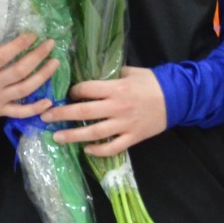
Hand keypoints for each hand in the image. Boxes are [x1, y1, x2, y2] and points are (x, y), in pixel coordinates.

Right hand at [0, 34, 56, 121]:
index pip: (3, 56)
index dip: (19, 45)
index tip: (32, 35)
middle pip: (20, 71)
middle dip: (38, 56)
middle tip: (50, 44)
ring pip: (25, 89)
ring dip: (43, 76)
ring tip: (55, 63)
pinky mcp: (1, 110)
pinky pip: (20, 112)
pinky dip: (35, 109)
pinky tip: (49, 100)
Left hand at [43, 65, 168, 157]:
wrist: (178, 98)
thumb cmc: (152, 82)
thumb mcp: (130, 72)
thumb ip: (110, 76)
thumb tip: (90, 76)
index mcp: (116, 88)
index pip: (86, 89)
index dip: (72, 92)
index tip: (64, 94)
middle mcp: (117, 106)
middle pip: (83, 111)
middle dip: (61, 114)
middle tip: (45, 117)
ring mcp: (125, 124)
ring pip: (94, 133)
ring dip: (73, 136)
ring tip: (57, 138)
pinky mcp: (133, 137)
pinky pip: (112, 147)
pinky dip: (98, 150)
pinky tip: (87, 150)